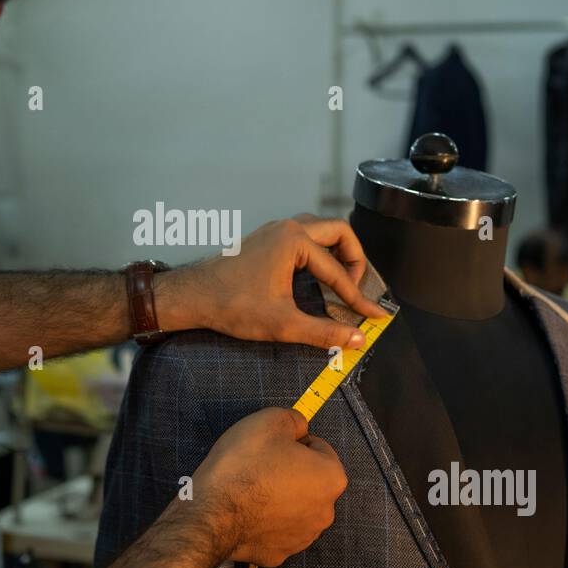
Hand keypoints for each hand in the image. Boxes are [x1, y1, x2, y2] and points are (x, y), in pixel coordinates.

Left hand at [158, 216, 388, 350]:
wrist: (192, 296)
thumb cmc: (232, 305)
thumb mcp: (283, 324)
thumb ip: (323, 333)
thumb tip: (357, 339)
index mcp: (295, 242)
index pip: (338, 271)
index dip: (359, 298)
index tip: (375, 315)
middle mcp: (288, 228)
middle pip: (340, 232)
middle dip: (356, 260)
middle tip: (358, 289)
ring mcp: (276, 230)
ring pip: (322, 230)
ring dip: (338, 252)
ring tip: (344, 282)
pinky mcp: (267, 239)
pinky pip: (305, 236)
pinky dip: (320, 253)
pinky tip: (319, 278)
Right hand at [191, 407, 347, 567]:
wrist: (210, 513)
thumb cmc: (243, 466)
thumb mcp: (271, 419)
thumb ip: (295, 419)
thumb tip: (299, 427)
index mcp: (331, 478)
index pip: (319, 448)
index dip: (293, 442)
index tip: (272, 446)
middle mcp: (325, 512)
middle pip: (309, 480)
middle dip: (290, 471)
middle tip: (260, 465)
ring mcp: (302, 537)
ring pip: (294, 506)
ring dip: (280, 496)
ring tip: (251, 489)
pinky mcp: (279, 554)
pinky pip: (276, 529)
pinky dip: (264, 520)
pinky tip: (246, 511)